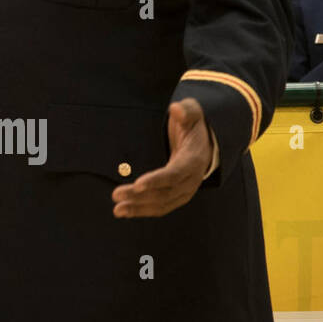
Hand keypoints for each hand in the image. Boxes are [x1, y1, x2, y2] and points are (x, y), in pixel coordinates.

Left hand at [111, 97, 211, 217]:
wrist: (206, 140)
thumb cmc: (194, 123)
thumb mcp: (192, 111)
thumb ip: (186, 110)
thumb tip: (176, 110)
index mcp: (194, 160)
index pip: (175, 174)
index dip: (157, 180)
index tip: (137, 184)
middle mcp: (192, 179)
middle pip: (165, 192)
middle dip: (140, 196)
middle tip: (115, 195)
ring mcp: (186, 189)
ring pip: (163, 204)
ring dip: (139, 208)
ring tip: (117, 209)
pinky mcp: (178, 194)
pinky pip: (162, 206)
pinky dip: (144, 210)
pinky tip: (125, 211)